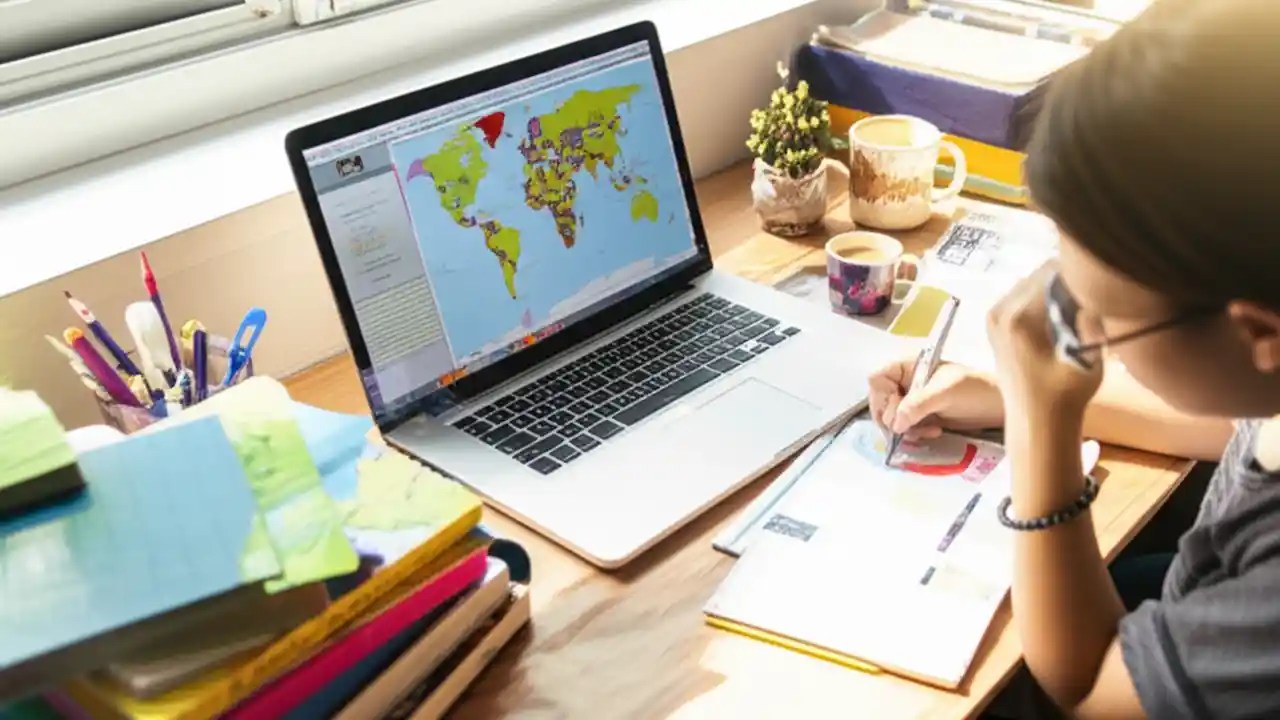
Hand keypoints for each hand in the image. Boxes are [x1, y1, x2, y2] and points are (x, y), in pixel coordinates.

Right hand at [868, 359, 1003, 439]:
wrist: (1002, 406)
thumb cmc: (976, 390)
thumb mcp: (945, 393)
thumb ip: (916, 405)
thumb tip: (894, 423)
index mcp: (910, 366)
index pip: (878, 378)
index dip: (881, 397)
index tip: (894, 413)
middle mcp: (907, 382)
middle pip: (880, 401)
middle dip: (892, 418)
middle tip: (906, 429)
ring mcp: (914, 400)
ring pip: (891, 418)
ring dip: (905, 429)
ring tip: (927, 432)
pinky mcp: (923, 417)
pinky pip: (905, 428)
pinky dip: (915, 434)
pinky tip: (933, 432)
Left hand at [986, 264, 1102, 419]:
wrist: (1036, 421)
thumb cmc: (1067, 394)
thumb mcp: (1089, 355)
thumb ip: (1089, 316)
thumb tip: (1091, 285)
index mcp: (1020, 317)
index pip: (1054, 271)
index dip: (1079, 276)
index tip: (1096, 292)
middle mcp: (1000, 310)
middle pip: (1041, 273)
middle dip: (1067, 281)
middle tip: (1087, 305)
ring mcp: (993, 314)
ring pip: (1032, 281)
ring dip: (1054, 290)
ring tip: (1072, 315)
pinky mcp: (993, 320)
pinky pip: (1023, 294)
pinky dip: (1042, 299)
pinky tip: (1056, 321)